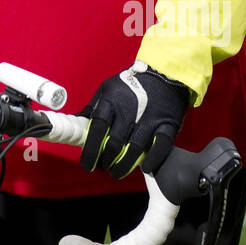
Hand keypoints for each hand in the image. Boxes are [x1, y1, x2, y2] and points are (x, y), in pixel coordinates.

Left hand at [78, 61, 190, 178]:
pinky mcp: (168, 124)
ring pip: (135, 149)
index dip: (91, 150)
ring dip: (124, 165)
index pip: (98, 128)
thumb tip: (77, 123)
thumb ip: (93, 107)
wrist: (164, 73)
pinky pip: (160, 146)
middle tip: (103, 168)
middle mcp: (130, 110)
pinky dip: (152, 160)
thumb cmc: (131, 83)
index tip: (87, 164)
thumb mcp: (107, 88)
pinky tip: (145, 168)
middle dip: (106, 161)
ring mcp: (150, 118)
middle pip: (115, 143)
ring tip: (116, 172)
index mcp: (111, 100)